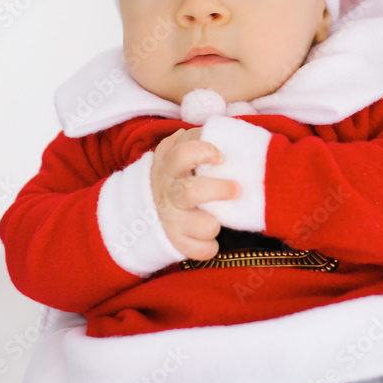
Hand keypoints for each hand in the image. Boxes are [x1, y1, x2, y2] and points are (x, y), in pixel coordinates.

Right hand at [150, 126, 240, 259]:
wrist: (145, 204)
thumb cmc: (175, 173)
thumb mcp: (175, 151)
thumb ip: (193, 140)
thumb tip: (223, 131)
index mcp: (170, 165)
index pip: (183, 154)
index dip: (203, 152)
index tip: (221, 157)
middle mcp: (169, 192)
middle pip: (190, 192)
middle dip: (217, 190)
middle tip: (237, 189)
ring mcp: (172, 218)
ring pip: (204, 226)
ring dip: (215, 224)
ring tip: (217, 218)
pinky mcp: (176, 241)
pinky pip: (200, 251)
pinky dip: (209, 247)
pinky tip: (210, 239)